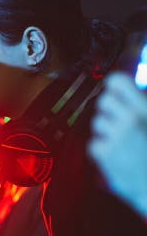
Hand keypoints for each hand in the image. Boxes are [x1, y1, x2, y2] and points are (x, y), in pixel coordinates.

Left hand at [89, 72, 146, 217]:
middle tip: (118, 119)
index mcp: (146, 109)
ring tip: (122, 140)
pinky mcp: (105, 153)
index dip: (114, 84)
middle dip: (110, 108)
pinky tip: (117, 154)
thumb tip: (133, 93)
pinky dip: (103, 148)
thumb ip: (142, 106)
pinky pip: (94, 143)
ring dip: (107, 129)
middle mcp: (131, 120)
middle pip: (104, 100)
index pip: (118, 82)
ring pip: (98, 121)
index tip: (115, 88)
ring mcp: (117, 136)